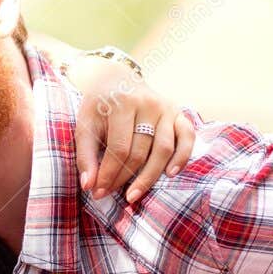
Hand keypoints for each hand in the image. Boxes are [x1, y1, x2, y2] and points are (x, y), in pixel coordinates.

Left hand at [71, 63, 195, 202]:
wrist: (116, 78)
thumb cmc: (99, 106)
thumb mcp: (85, 125)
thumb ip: (85, 155)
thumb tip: (88, 185)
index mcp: (122, 104)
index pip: (119, 149)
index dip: (109, 174)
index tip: (98, 192)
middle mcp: (148, 104)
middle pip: (140, 152)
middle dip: (124, 178)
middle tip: (111, 194)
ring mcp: (166, 108)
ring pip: (164, 149)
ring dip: (150, 176)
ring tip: (134, 195)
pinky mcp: (179, 112)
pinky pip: (187, 137)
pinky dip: (182, 157)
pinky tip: (170, 174)